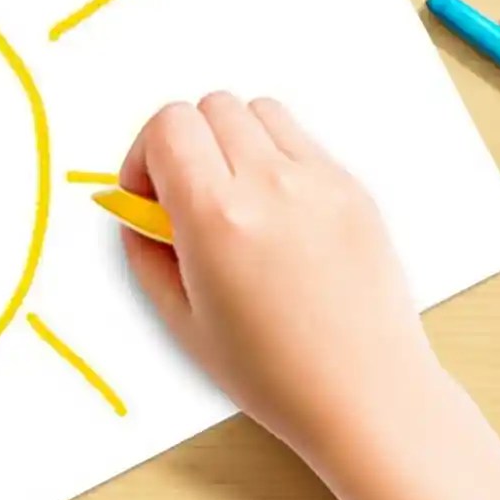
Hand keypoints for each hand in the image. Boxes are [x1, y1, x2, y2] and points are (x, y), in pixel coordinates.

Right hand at [121, 93, 499, 499]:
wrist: (364, 393)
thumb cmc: (272, 371)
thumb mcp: (181, 318)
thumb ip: (146, 252)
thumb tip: (134, 212)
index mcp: (217, 217)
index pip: (168, 125)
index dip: (143, 153)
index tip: (146, 192)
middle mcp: (270, 185)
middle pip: (209, 107)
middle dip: (183, 142)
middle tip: (183, 194)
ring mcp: (319, 181)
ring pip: (256, 110)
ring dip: (230, 139)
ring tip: (231, 195)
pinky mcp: (352, 188)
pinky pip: (299, 140)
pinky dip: (272, 157)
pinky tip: (272, 211)